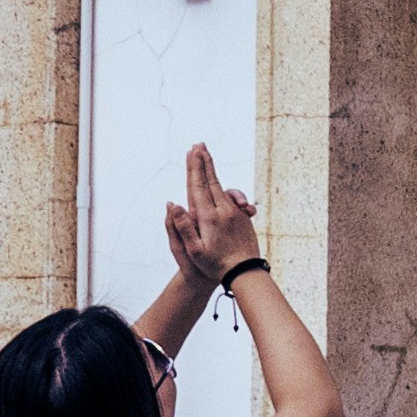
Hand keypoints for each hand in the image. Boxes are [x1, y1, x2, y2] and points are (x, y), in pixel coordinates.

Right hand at [165, 143, 262, 291]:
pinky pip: (232, 197)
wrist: (245, 272)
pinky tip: (218, 183)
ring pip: (222, 186)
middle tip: (199, 145)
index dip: (194, 167)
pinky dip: (223, 186)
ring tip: (206, 157)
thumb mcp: (193, 250)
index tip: (192, 152)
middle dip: (204, 161)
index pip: (199, 186)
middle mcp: (223, 210)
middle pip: (211, 180)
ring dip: (213, 171)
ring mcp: (234, 212)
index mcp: (208, 216)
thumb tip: (172, 203)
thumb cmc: (215, 265)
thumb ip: (182, 225)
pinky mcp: (242, 216)